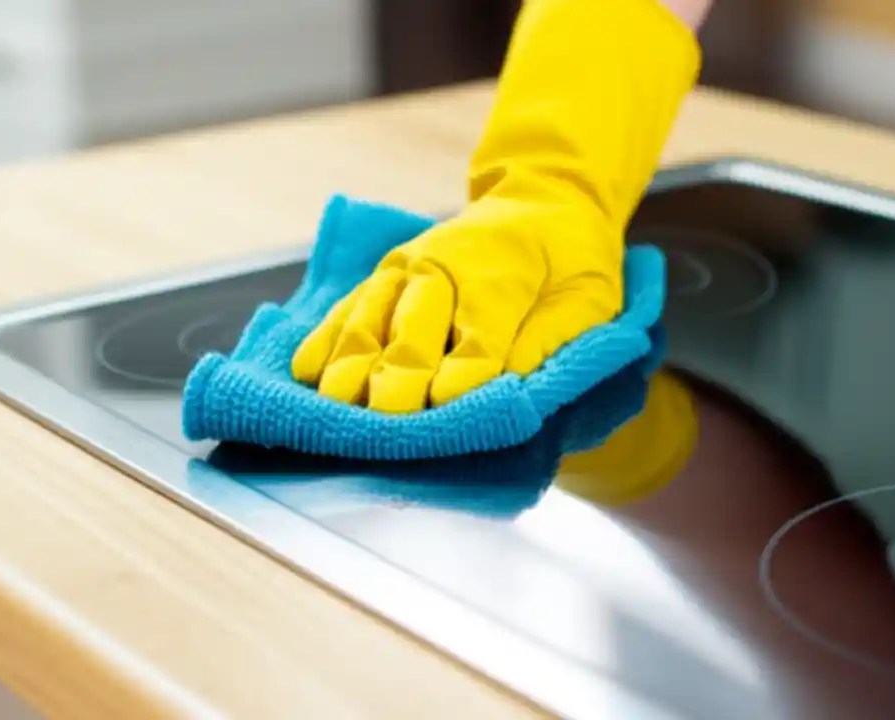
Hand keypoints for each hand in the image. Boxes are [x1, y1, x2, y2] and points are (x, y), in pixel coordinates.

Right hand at [290, 197, 622, 412]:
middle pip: (412, 332)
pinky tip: (306, 372)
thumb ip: (549, 341)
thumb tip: (510, 387)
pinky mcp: (383, 276)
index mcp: (501, 273)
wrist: (541, 199)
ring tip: (336, 404)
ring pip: (368, 321)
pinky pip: (346, 309)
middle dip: (398, 377)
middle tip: (387, 420)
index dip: (462, 379)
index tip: (447, 407)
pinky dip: (324, 341)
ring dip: (350, 364)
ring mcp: (405, 268)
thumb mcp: (588, 299)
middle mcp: (442, 267)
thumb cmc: (570, 260)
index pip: (477, 340)